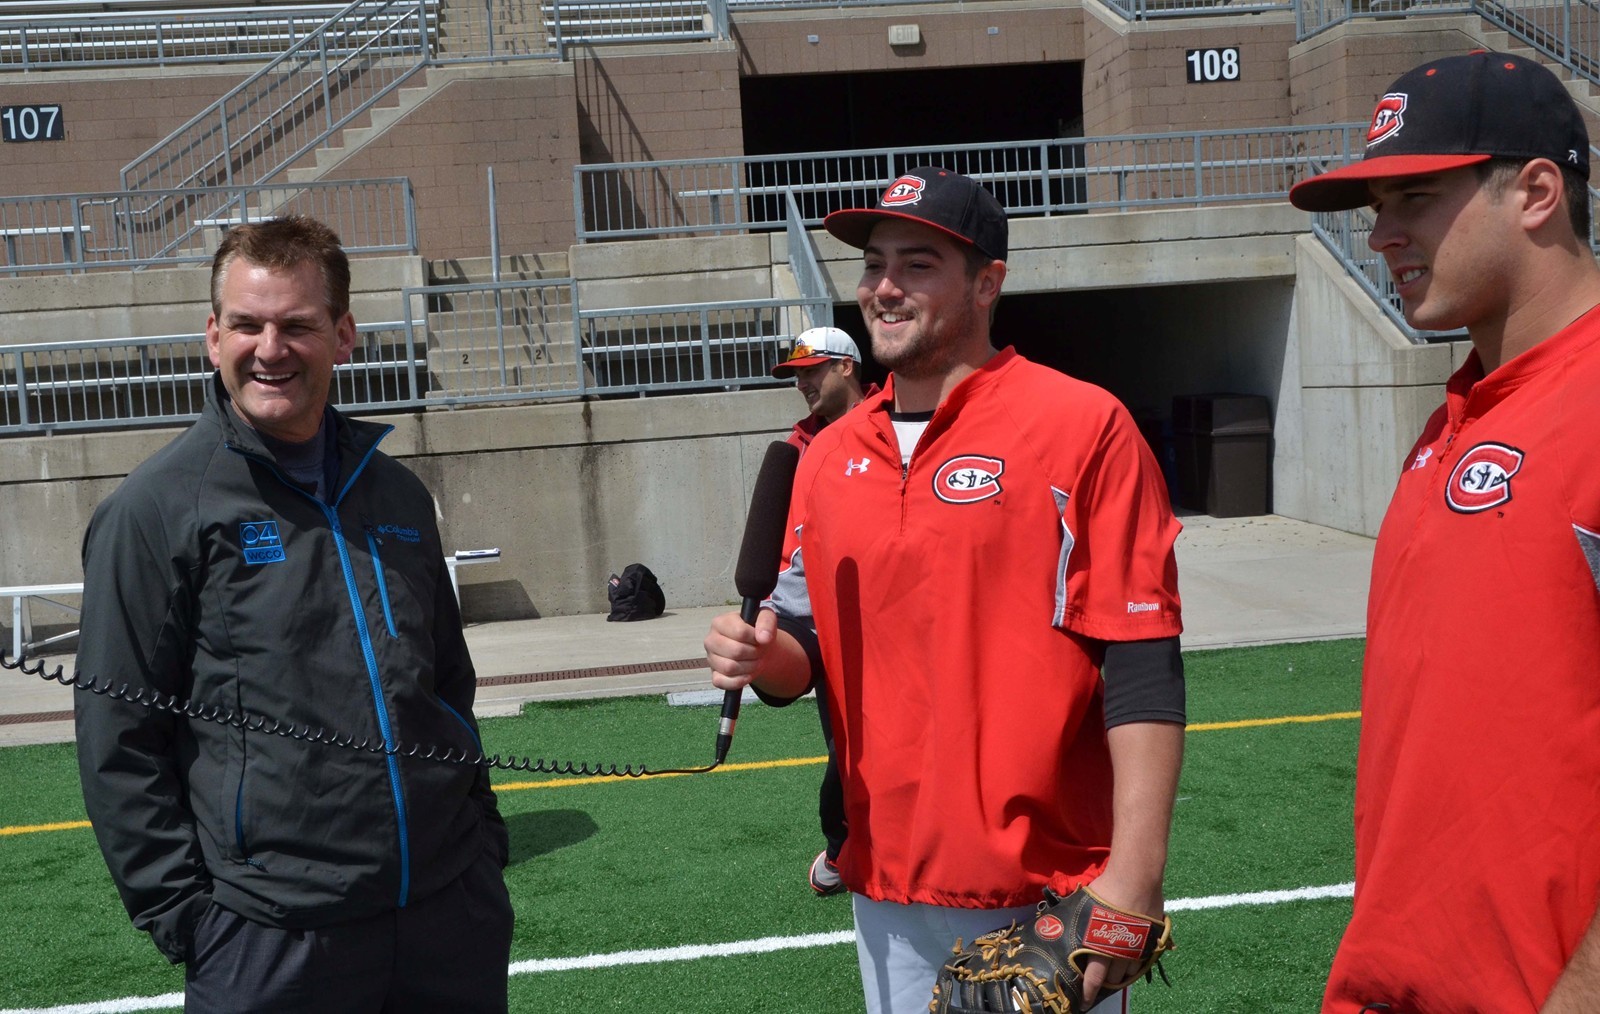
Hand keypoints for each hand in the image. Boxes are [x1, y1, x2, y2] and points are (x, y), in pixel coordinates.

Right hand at [703, 608, 778, 690]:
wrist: (756, 646)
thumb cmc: (756, 630)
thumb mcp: (765, 617)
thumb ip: (766, 622)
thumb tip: (764, 638)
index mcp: (720, 622)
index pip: (740, 632)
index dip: (755, 638)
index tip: (759, 638)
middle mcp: (711, 640)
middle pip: (735, 651)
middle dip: (754, 653)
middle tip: (759, 651)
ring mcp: (711, 659)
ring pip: (729, 668)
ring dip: (749, 667)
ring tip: (755, 661)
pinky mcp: (714, 675)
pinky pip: (723, 682)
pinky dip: (739, 681)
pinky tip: (748, 674)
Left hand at [1079, 872, 1165, 1006]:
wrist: (1136, 878)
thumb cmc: (1106, 891)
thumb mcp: (1083, 906)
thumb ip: (1074, 922)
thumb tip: (1054, 927)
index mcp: (1102, 948)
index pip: (1094, 980)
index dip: (1089, 993)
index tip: (1085, 1004)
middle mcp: (1121, 954)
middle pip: (1112, 978)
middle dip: (1104, 984)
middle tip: (1097, 985)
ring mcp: (1138, 948)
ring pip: (1129, 972)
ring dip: (1120, 975)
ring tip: (1112, 974)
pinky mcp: (1151, 941)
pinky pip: (1142, 960)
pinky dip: (1134, 964)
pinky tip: (1128, 960)